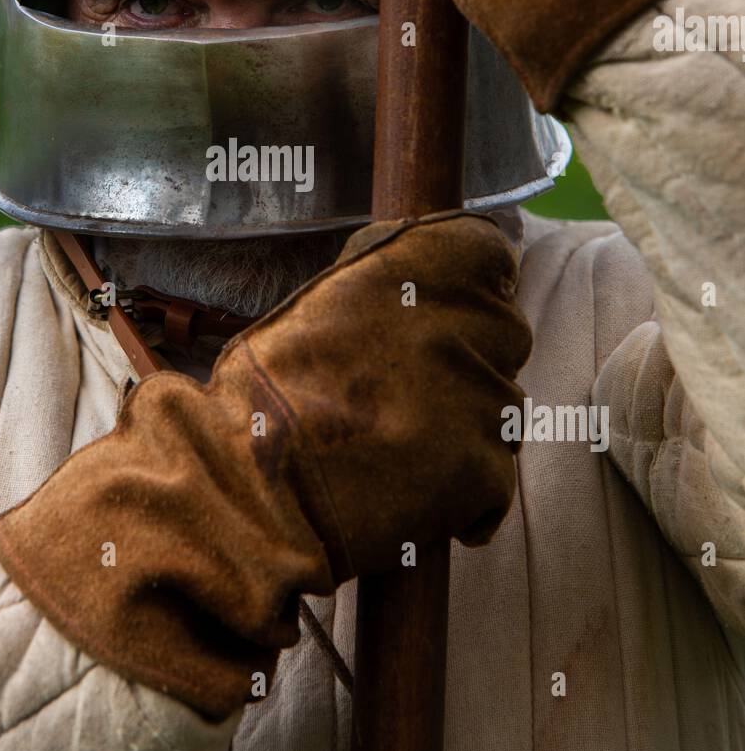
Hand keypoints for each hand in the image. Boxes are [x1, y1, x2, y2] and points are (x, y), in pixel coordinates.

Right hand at [0, 212, 530, 718]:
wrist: (248, 489)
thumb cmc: (265, 399)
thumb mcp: (317, 307)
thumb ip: (382, 283)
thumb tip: (428, 276)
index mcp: (410, 270)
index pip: (485, 252)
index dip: (474, 283)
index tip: (456, 310)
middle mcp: (455, 323)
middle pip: (503, 332)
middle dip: (468, 361)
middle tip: (411, 395)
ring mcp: (476, 398)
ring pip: (502, 409)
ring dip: (467, 427)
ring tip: (402, 450)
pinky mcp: (482, 469)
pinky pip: (498, 479)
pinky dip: (468, 497)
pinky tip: (419, 498)